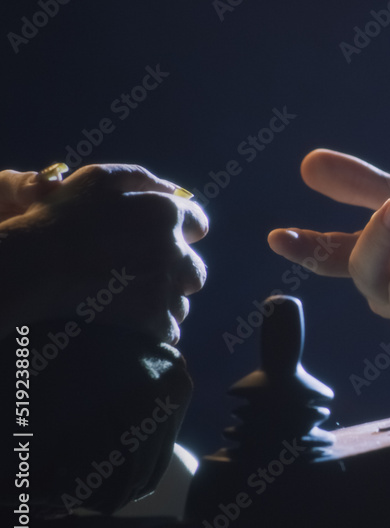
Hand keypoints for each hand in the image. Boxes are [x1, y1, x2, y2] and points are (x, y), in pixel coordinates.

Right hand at [0, 164, 207, 343]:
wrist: (33, 265)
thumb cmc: (60, 218)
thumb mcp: (98, 179)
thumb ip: (143, 179)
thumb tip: (179, 191)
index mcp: (166, 213)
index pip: (199, 223)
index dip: (182, 231)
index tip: (161, 239)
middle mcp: (174, 250)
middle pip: (195, 269)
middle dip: (176, 273)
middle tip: (142, 275)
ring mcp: (166, 287)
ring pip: (181, 302)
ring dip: (162, 302)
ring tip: (128, 300)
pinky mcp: (155, 320)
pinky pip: (170, 329)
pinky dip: (154, 328)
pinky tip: (128, 321)